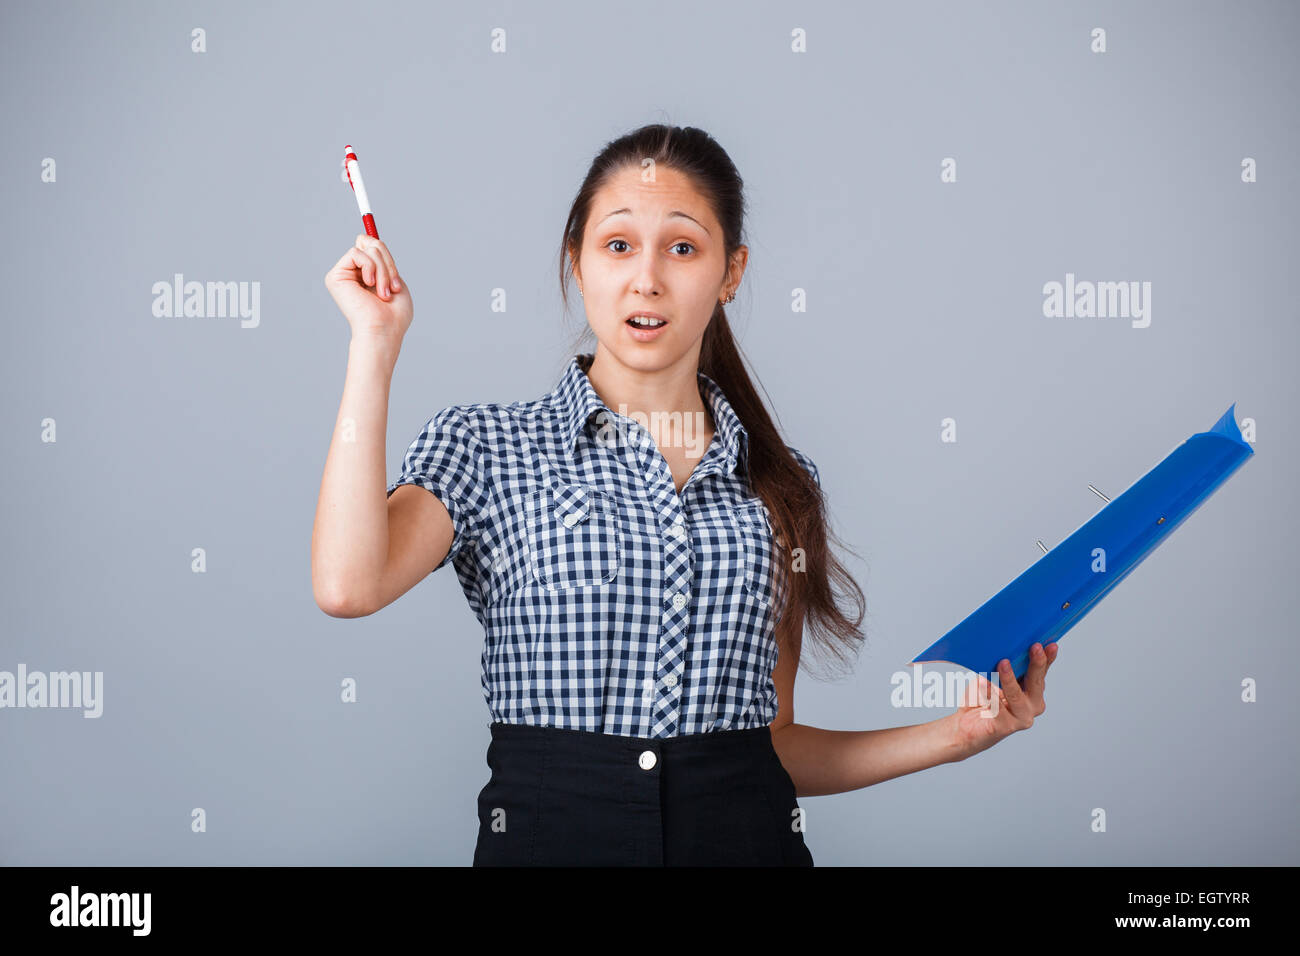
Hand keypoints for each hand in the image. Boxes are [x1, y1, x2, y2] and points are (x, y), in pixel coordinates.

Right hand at [323, 234, 412, 341]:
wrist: (383, 330)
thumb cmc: (394, 315)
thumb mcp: (393, 279)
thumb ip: (381, 259)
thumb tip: (368, 239)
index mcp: (365, 275)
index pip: (372, 246)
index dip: (386, 255)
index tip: (395, 280)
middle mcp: (352, 273)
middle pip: (371, 243)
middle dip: (388, 264)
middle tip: (393, 287)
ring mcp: (342, 274)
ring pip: (367, 248)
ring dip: (383, 269)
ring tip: (384, 292)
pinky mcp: (335, 276)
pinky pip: (356, 253)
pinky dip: (370, 267)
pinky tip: (370, 286)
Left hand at [948, 642, 1058, 759]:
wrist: (964, 725)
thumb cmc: (980, 698)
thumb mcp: (993, 676)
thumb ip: (1004, 665)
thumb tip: (1007, 645)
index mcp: (1032, 691)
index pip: (1042, 672)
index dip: (1047, 658)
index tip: (1050, 644)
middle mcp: (1032, 705)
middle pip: (1036, 683)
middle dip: (1036, 664)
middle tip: (1034, 647)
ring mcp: (1020, 717)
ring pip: (1017, 696)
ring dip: (1009, 679)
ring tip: (1003, 663)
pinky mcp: (1004, 727)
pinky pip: (997, 708)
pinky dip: (989, 694)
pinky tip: (983, 682)